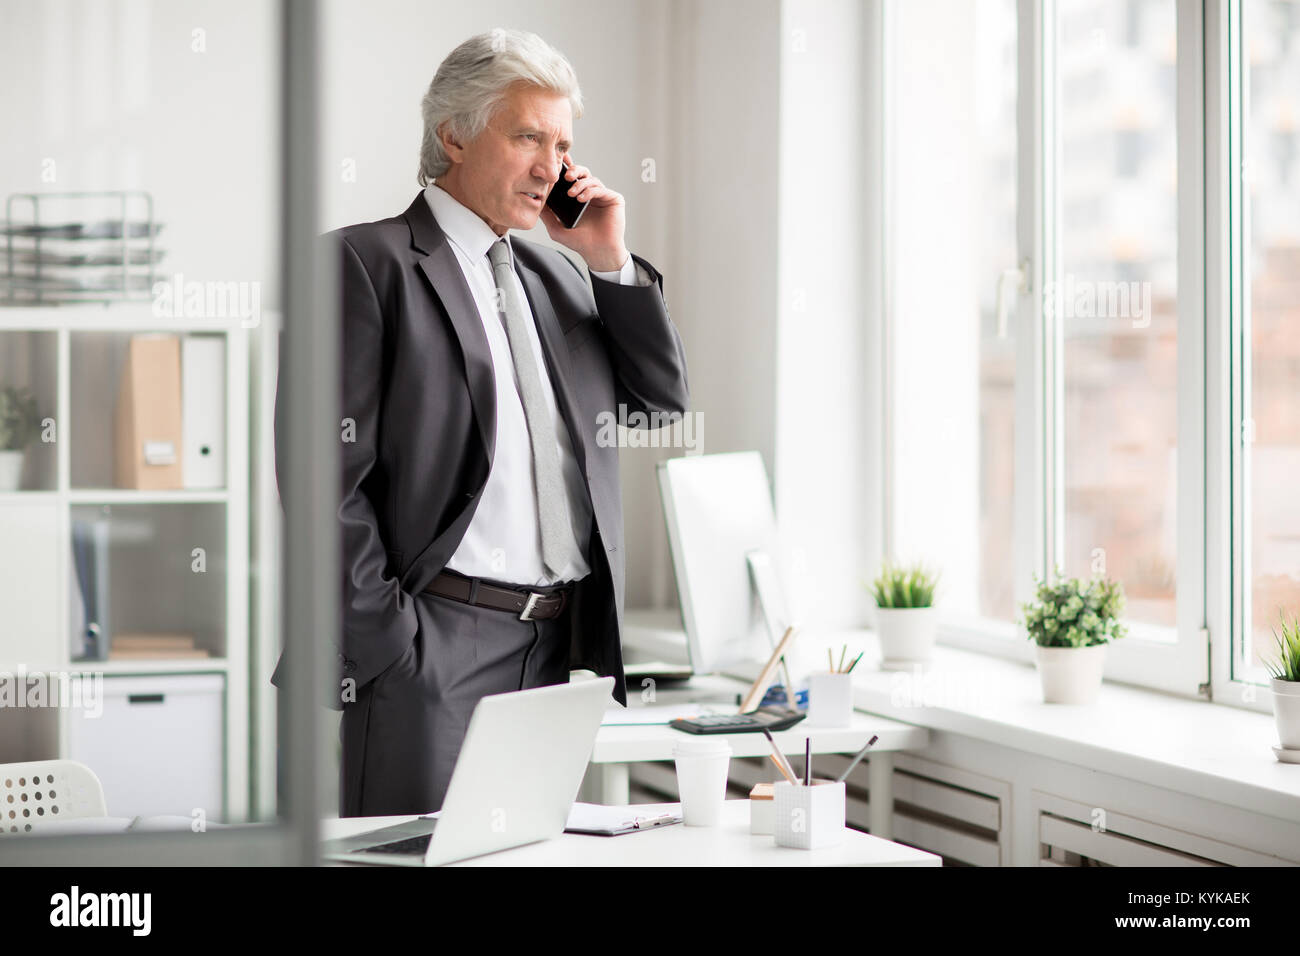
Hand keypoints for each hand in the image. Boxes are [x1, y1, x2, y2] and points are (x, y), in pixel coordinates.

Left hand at [540, 153, 628, 272]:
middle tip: (566, 176)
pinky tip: (581, 198)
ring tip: (572, 194)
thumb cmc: (580, 242)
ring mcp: (603, 196)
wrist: (597, 253)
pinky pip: (600, 188)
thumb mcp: (556, 228)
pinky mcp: (614, 199)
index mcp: (578, 197)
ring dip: (580, 184)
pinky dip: (590, 191)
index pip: (572, 178)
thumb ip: (546, 214)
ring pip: (591, 179)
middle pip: (582, 173)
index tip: (557, 161)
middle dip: (573, 171)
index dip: (565, 168)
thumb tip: (535, 201)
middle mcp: (591, 194)